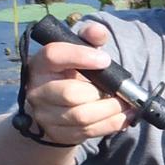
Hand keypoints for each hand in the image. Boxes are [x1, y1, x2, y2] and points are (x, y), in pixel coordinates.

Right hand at [24, 21, 133, 145]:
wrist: (56, 106)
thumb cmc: (72, 73)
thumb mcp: (79, 51)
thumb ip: (89, 37)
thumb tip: (98, 32)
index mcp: (41, 64)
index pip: (54, 55)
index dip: (81, 56)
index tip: (105, 60)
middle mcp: (37, 90)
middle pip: (70, 94)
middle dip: (100, 93)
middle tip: (119, 90)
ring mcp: (45, 114)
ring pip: (81, 116)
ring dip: (111, 110)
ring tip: (126, 104)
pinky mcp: (58, 133)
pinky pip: (88, 131)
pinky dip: (112, 123)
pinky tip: (125, 115)